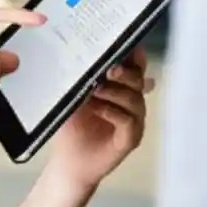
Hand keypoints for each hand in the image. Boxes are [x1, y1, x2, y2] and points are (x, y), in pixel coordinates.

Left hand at [46, 47, 155, 190]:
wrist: (69, 161)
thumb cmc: (71, 126)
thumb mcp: (72, 96)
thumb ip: (80, 77)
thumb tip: (78, 50)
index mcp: (121, 89)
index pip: (134, 68)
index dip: (134, 56)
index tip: (128, 45)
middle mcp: (132, 103)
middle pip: (138, 81)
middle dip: (126, 72)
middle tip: (109, 68)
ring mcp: (134, 122)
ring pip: (135, 101)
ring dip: (115, 92)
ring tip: (95, 89)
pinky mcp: (130, 140)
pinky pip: (129, 122)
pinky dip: (113, 112)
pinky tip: (97, 108)